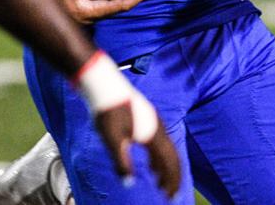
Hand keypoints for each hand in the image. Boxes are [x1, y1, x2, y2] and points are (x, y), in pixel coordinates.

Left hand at [76, 52, 180, 196]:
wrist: (102, 82)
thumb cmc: (106, 110)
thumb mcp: (112, 139)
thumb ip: (121, 163)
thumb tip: (128, 184)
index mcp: (153, 134)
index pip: (170, 163)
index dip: (172, 182)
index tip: (170, 198)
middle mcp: (158, 127)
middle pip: (172, 156)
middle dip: (171, 176)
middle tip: (169, 194)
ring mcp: (153, 119)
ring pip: (166, 147)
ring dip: (165, 165)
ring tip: (159, 180)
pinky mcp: (145, 115)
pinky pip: (159, 139)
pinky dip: (158, 154)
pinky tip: (150, 158)